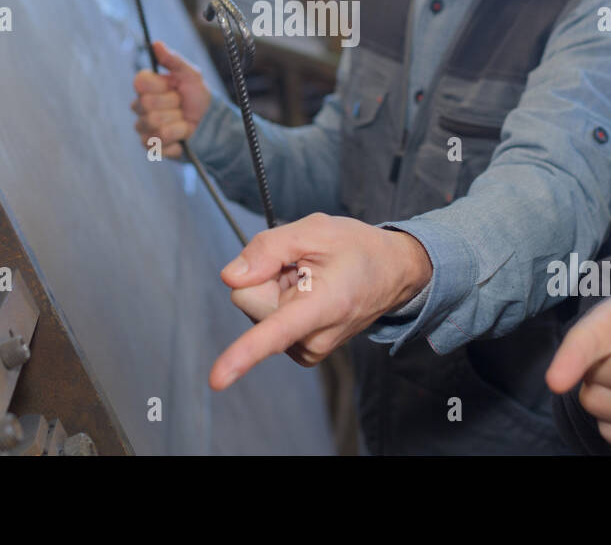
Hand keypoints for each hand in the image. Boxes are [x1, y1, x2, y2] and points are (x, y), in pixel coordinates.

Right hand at [130, 40, 211, 158]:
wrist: (210, 124)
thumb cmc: (198, 97)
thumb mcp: (191, 75)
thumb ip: (174, 60)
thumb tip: (156, 43)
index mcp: (146, 87)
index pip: (140, 83)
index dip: (161, 86)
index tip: (174, 87)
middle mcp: (139, 106)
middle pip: (148, 105)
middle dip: (174, 105)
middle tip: (182, 105)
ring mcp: (143, 126)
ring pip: (155, 124)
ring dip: (178, 123)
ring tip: (183, 120)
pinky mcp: (149, 146)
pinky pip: (159, 143)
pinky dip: (177, 139)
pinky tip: (181, 136)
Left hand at [208, 213, 432, 389]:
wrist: (393, 272)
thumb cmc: (358, 249)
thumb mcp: (315, 230)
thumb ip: (268, 248)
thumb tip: (231, 277)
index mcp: (323, 306)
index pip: (274, 333)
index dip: (244, 355)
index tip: (217, 380)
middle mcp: (314, 338)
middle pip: (251, 301)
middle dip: (267, 276)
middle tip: (302, 266)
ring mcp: (309, 349)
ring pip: (258, 311)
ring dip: (277, 288)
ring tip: (311, 278)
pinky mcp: (303, 351)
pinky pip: (267, 321)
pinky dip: (282, 301)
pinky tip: (308, 291)